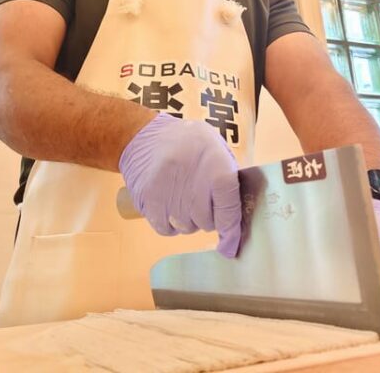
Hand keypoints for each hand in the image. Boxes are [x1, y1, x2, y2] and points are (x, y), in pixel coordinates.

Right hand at [119, 112, 240, 256]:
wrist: (143, 134)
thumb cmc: (186, 141)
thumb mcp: (215, 147)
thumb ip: (228, 178)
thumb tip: (236, 219)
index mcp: (217, 167)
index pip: (229, 211)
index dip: (231, 231)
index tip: (230, 245)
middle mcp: (195, 183)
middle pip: (207, 223)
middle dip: (207, 217)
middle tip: (200, 198)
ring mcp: (170, 194)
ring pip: (187, 228)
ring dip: (188, 219)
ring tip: (181, 196)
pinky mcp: (150, 201)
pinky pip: (166, 229)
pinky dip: (169, 223)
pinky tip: (168, 206)